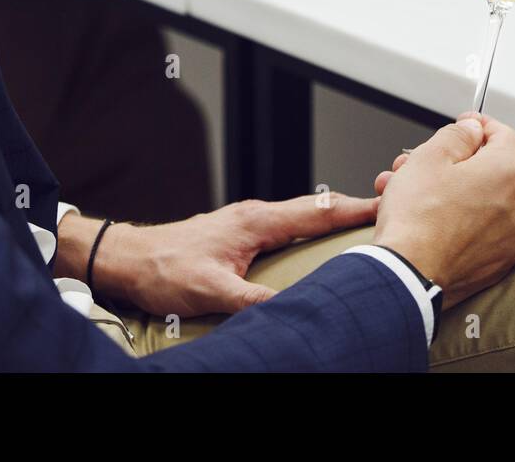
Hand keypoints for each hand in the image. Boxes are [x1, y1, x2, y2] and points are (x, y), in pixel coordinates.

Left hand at [62, 193, 379, 317]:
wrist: (127, 258)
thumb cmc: (163, 268)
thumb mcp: (211, 290)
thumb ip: (254, 301)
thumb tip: (293, 310)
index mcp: (255, 220)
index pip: (317, 211)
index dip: (355, 209)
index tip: (387, 205)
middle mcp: (254, 215)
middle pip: (315, 208)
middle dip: (351, 209)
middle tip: (385, 213)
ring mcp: (246, 222)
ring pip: (300, 216)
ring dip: (330, 219)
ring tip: (359, 227)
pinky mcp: (237, 234)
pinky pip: (285, 226)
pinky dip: (308, 229)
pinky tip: (312, 244)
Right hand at [371, 112, 514, 308]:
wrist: (407, 277)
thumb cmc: (417, 218)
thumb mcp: (429, 156)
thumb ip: (458, 135)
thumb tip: (472, 130)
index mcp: (508, 173)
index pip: (505, 136)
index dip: (480, 126)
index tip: (464, 125)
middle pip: (490, 171)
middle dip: (454, 164)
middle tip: (421, 164)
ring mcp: (512, 240)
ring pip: (483, 202)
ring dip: (452, 193)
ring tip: (412, 195)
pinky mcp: (498, 264)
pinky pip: (482, 232)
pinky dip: (460, 222)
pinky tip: (429, 221)